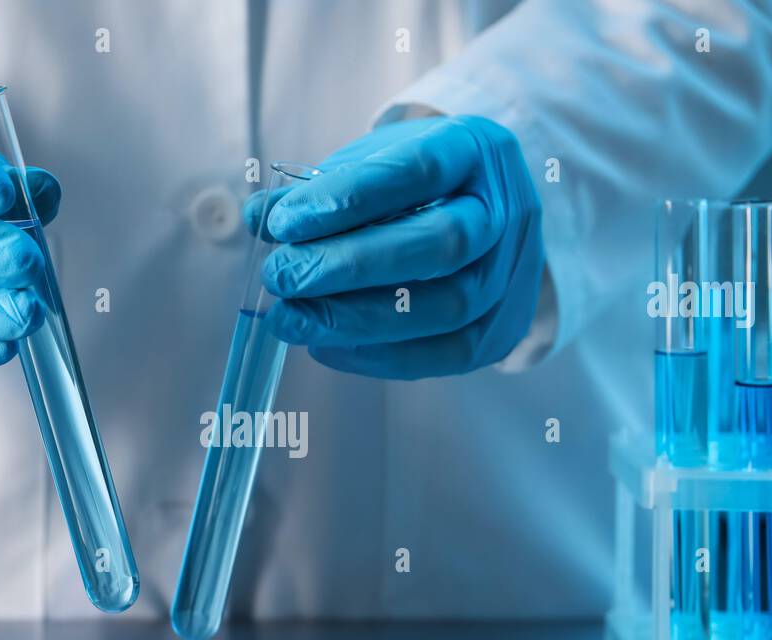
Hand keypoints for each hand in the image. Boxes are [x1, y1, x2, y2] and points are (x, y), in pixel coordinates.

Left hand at [247, 116, 543, 378]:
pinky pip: (448, 353)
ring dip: (357, 319)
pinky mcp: (503, 328)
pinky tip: (326, 346)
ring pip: (447, 307)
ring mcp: (513, 274)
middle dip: (351, 266)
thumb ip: (318, 190)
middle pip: (442, 244)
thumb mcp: (371, 165)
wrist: (482, 212)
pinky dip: (380, 356)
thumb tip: (259, 217)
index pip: (418, 170)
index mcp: (475, 151)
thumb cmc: (416, 186)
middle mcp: (506, 211)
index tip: (285, 222)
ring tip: (292, 320)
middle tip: (282, 276)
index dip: (348, 199)